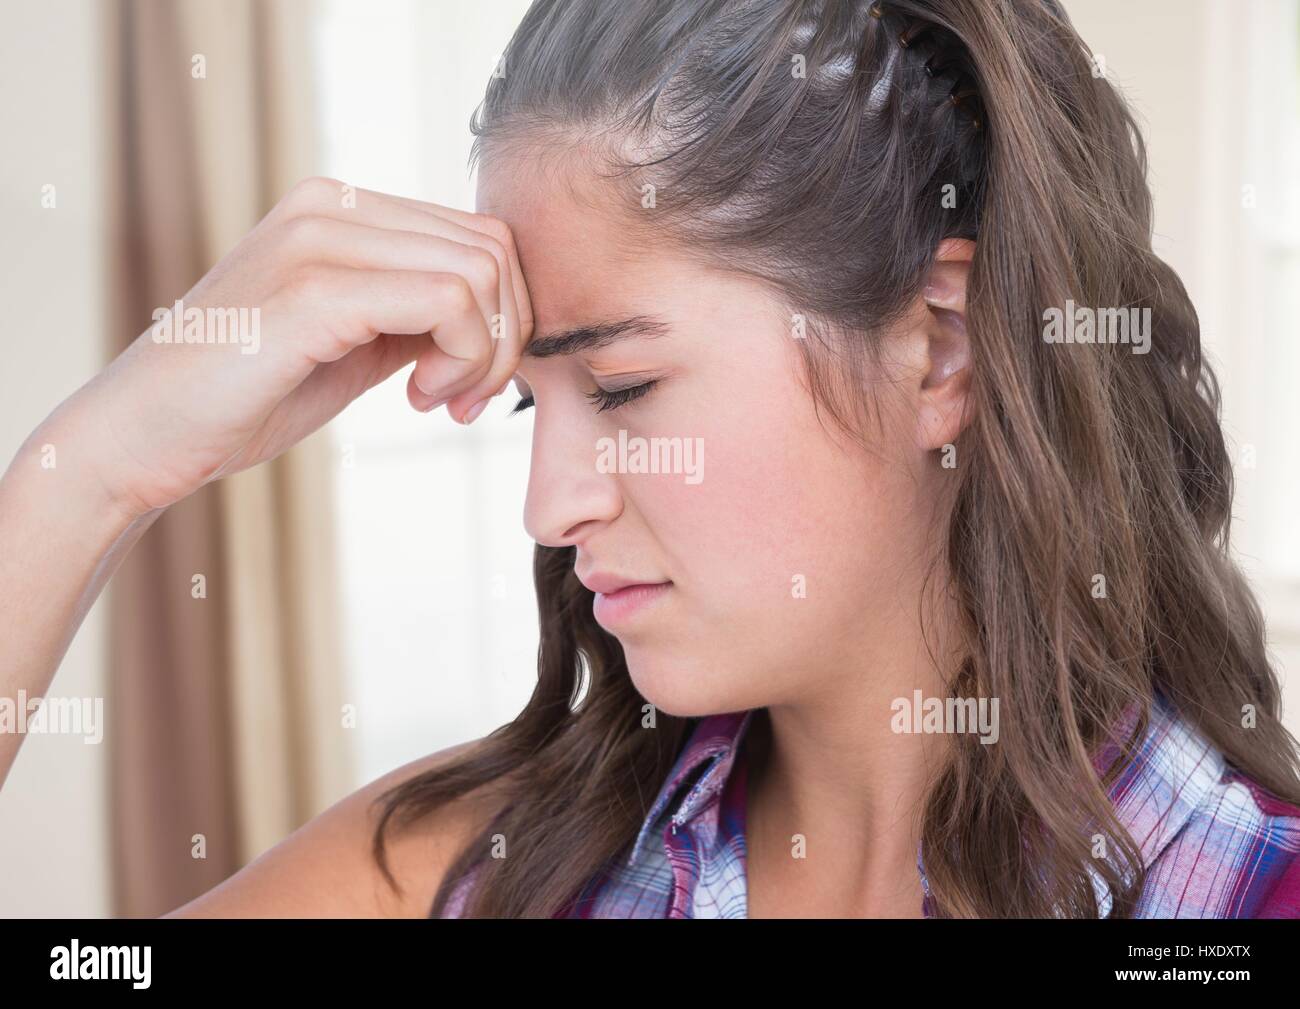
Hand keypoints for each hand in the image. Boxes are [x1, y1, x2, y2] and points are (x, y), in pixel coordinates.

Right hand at [67, 176, 532, 516]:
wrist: (145, 436)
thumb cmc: (249, 397)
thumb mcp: (356, 342)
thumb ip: (417, 313)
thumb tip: (502, 315)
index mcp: (340, 208)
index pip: (479, 234)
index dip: (504, 316)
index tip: (469, 384)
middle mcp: (330, 204)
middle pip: (493, 248)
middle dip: (506, 338)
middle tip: (465, 400)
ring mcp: (319, 239)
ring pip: (480, 273)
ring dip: (485, 355)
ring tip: (439, 401)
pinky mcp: (314, 289)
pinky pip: (449, 302)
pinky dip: (461, 360)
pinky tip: (420, 398)